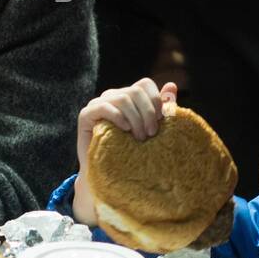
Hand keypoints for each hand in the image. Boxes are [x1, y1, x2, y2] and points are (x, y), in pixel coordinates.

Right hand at [71, 77, 177, 224]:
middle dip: (148, 113)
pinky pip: (104, 107)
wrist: (108, 174)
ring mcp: (98, 103)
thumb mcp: (151, 128)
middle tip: (151, 134)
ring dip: (135, 119)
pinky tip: (125, 130)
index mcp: (129, 96)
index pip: (144, 84)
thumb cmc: (132, 152)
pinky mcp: (86, 114)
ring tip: (140, 138)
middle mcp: (113, 95)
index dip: (155, 99)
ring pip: (123, 98)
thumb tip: (172, 85)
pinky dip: (118, 117)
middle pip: (136, 91)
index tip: (161, 121)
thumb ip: (162, 107)